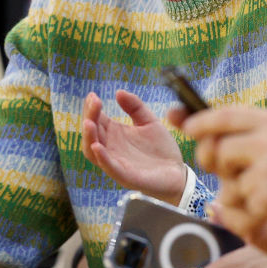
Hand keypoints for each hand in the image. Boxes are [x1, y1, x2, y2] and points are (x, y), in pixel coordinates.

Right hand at [81, 90, 186, 204]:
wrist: (177, 172)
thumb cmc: (161, 149)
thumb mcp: (149, 121)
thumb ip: (135, 107)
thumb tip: (119, 92)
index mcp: (115, 134)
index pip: (97, 120)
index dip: (92, 108)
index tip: (93, 95)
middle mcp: (112, 148)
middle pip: (92, 133)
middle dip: (90, 117)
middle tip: (94, 102)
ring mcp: (116, 163)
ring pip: (93, 151)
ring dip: (89, 137)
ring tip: (89, 122)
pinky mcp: (125, 176)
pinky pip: (109, 168)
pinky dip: (102, 158)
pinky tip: (98, 146)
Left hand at [183, 107, 266, 228]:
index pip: (226, 115)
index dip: (201, 120)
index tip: (186, 124)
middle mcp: (265, 142)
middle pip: (216, 150)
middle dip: (213, 161)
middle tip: (221, 168)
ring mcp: (263, 171)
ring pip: (227, 182)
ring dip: (238, 189)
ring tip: (263, 191)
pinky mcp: (264, 198)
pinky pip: (243, 205)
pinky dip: (254, 209)